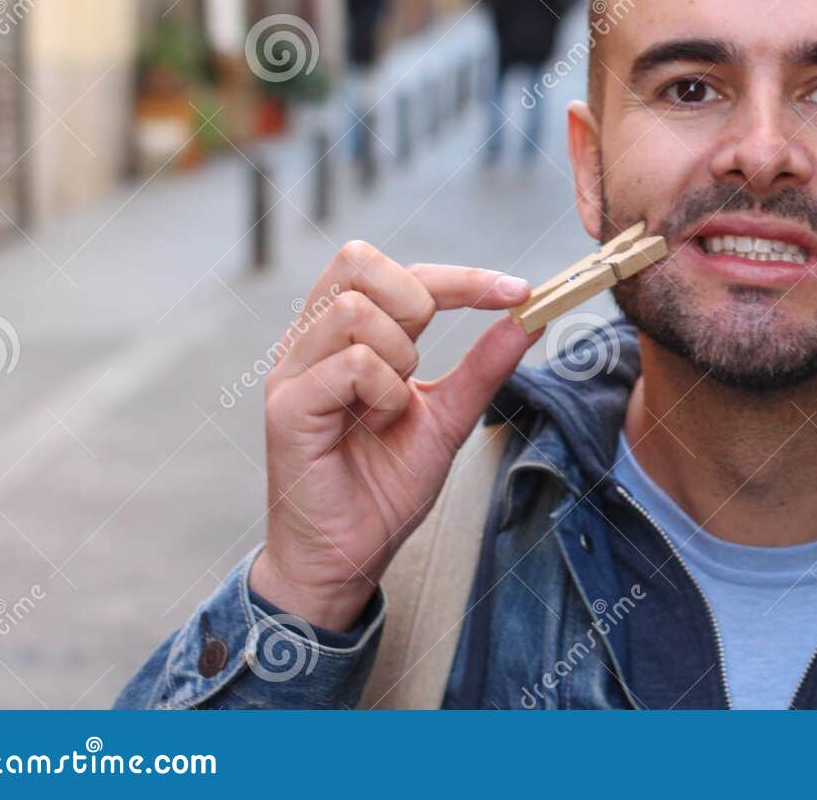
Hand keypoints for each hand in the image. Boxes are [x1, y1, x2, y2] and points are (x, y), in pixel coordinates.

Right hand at [250, 241, 534, 629]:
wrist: (350, 556)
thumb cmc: (386, 486)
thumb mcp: (449, 416)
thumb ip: (484, 365)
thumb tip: (530, 314)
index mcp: (344, 335)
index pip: (396, 269)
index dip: (461, 275)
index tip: (519, 291)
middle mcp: (311, 341)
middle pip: (358, 260)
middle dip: (418, 299)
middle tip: (424, 363)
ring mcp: (293, 370)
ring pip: (355, 310)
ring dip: (399, 358)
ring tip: (391, 409)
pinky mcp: (286, 406)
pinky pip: (350, 363)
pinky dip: (383, 393)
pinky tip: (377, 426)